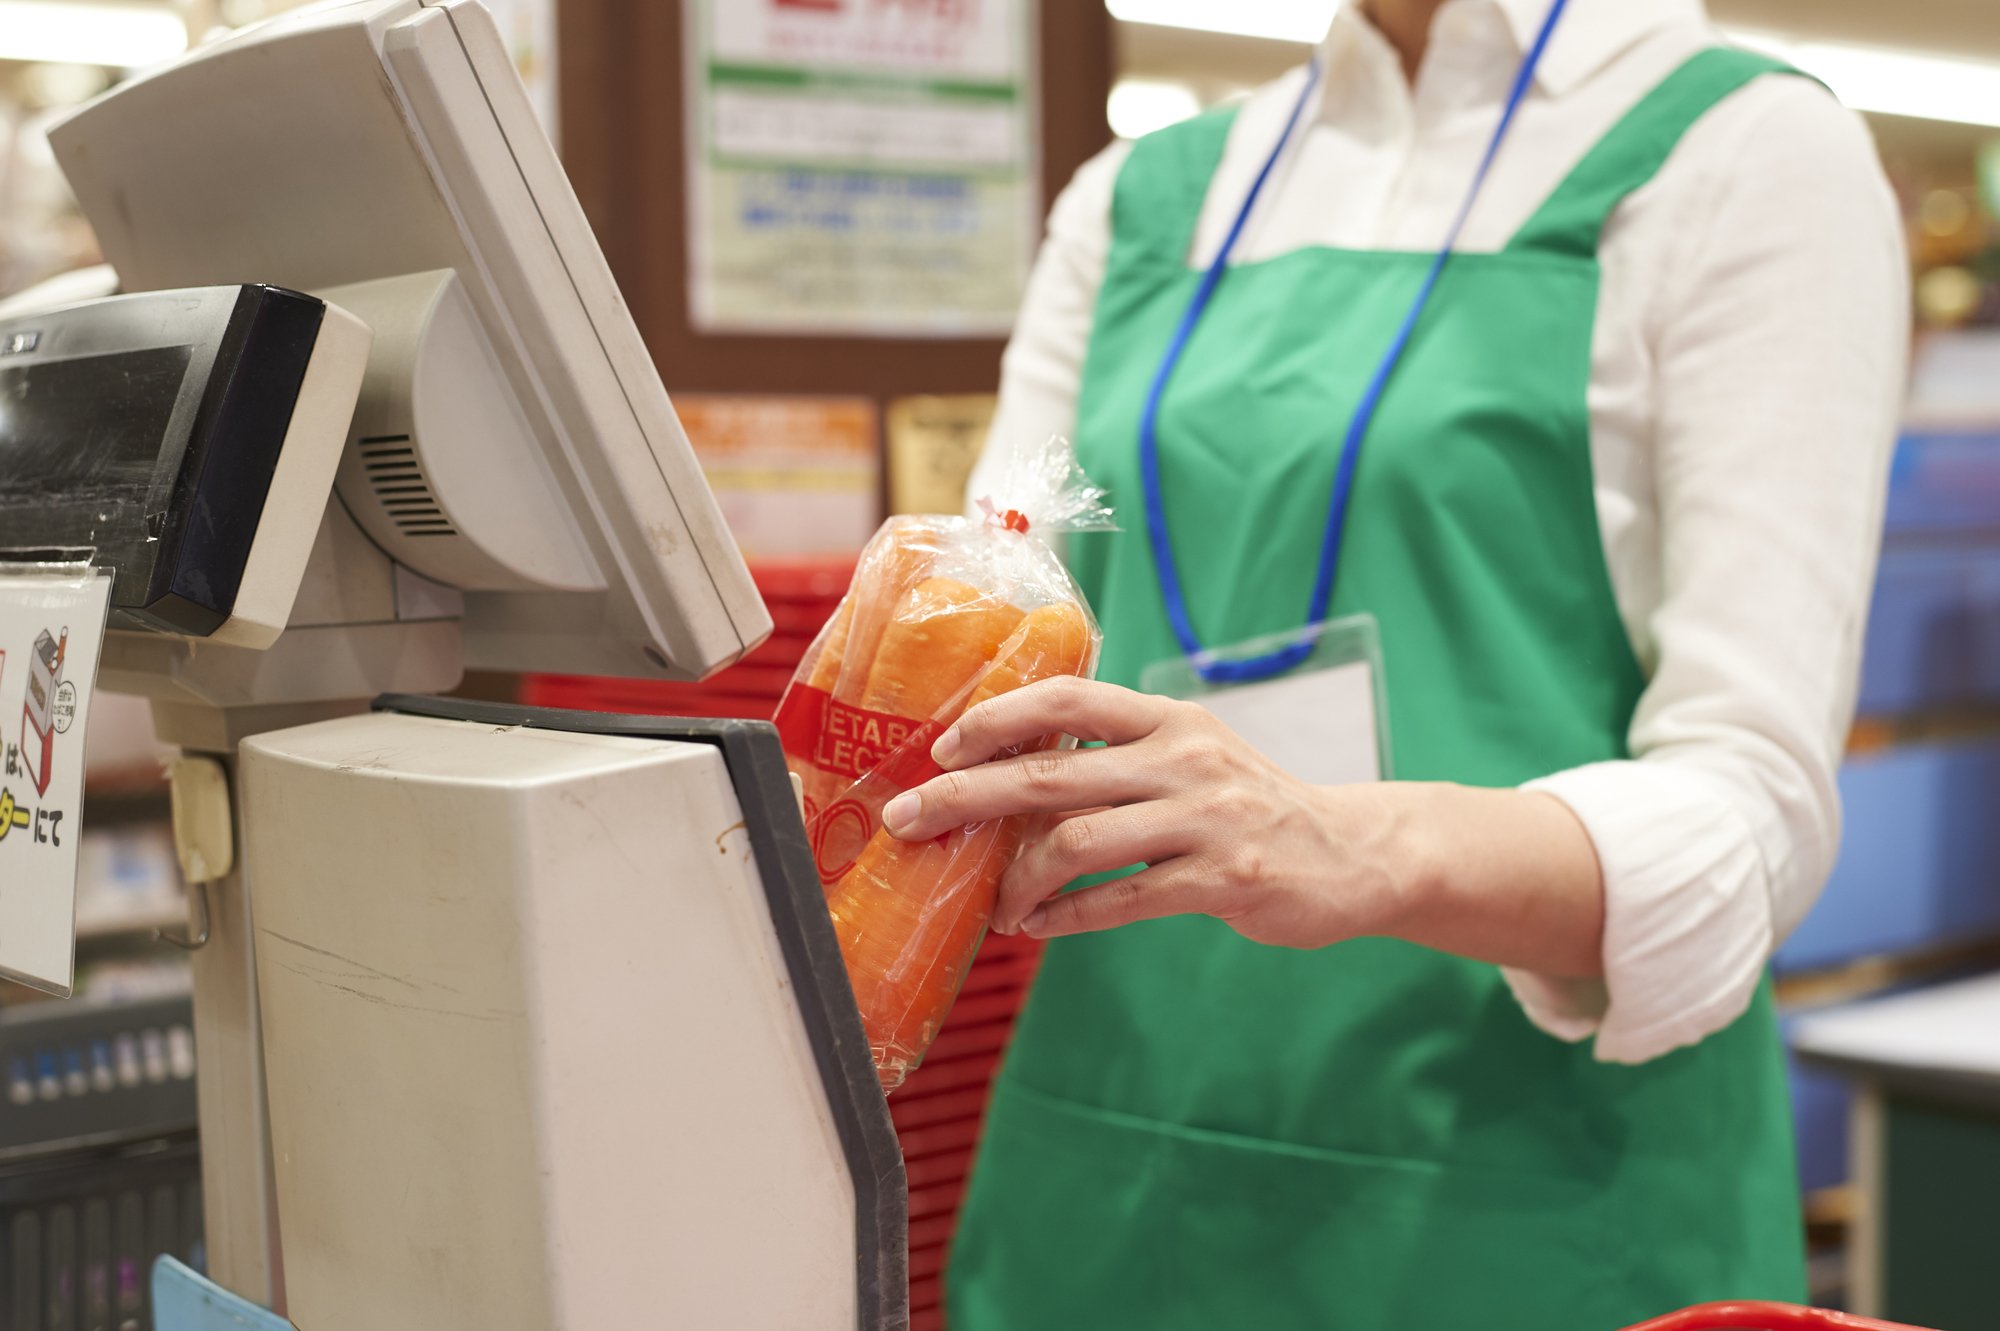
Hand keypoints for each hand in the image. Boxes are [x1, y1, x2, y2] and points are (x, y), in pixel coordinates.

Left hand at [879, 676, 1420, 946]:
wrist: (1354, 854)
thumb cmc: (1251, 807)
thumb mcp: (1192, 758)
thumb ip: (1119, 760)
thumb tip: (1010, 777)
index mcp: (1169, 721)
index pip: (1068, 700)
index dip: (997, 718)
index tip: (942, 746)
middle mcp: (1185, 759)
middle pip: (1051, 775)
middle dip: (967, 796)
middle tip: (911, 818)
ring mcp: (1208, 819)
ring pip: (1079, 842)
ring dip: (1018, 877)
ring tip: (995, 903)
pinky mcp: (1225, 879)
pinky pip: (1122, 899)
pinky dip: (1067, 916)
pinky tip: (1039, 927)